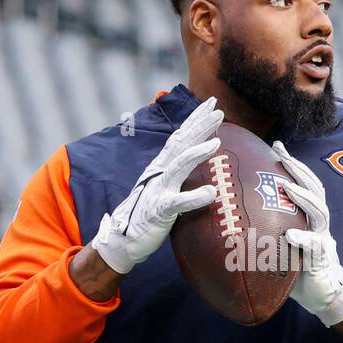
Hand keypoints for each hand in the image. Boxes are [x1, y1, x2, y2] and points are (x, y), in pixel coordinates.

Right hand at [90, 96, 223, 274]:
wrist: (124, 239)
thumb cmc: (149, 214)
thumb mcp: (166, 189)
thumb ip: (181, 176)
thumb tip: (205, 169)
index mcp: (162, 166)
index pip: (181, 137)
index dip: (195, 119)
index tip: (212, 104)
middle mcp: (159, 172)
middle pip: (181, 143)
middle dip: (199, 125)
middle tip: (218, 110)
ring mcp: (158, 189)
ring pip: (179, 166)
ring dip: (197, 152)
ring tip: (217, 142)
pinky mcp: (159, 210)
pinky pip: (178, 203)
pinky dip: (194, 197)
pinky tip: (211, 193)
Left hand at [273, 141, 342, 327]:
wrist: (322, 295)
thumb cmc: (296, 267)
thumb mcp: (279, 243)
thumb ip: (267, 228)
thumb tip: (232, 216)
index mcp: (309, 217)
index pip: (304, 183)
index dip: (293, 164)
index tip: (277, 145)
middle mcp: (319, 223)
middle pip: (314, 188)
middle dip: (298, 169)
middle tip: (282, 153)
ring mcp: (323, 239)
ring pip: (319, 211)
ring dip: (303, 197)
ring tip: (286, 186)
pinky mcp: (322, 259)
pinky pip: (314, 246)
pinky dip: (303, 240)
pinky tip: (291, 236)